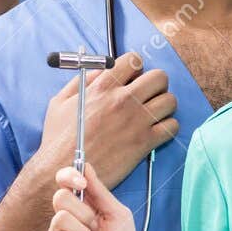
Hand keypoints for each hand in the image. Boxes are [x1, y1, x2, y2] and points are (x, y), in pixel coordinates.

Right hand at [37, 52, 177, 187]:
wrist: (65, 169)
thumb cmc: (59, 139)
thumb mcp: (60, 102)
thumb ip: (81, 82)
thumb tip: (101, 71)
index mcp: (102, 87)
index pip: (134, 60)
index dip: (135, 68)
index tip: (131, 78)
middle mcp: (123, 100)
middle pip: (159, 77)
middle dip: (155, 84)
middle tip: (147, 95)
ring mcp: (136, 121)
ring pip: (170, 100)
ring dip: (164, 105)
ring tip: (153, 114)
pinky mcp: (144, 142)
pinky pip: (172, 126)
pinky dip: (168, 127)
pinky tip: (156, 131)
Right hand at [42, 163, 146, 230]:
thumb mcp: (117, 214)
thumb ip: (100, 191)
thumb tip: (85, 166)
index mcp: (83, 205)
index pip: (64, 180)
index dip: (68, 176)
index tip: (81, 183)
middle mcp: (66, 217)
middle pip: (60, 197)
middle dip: (85, 214)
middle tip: (96, 229)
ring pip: (61, 218)